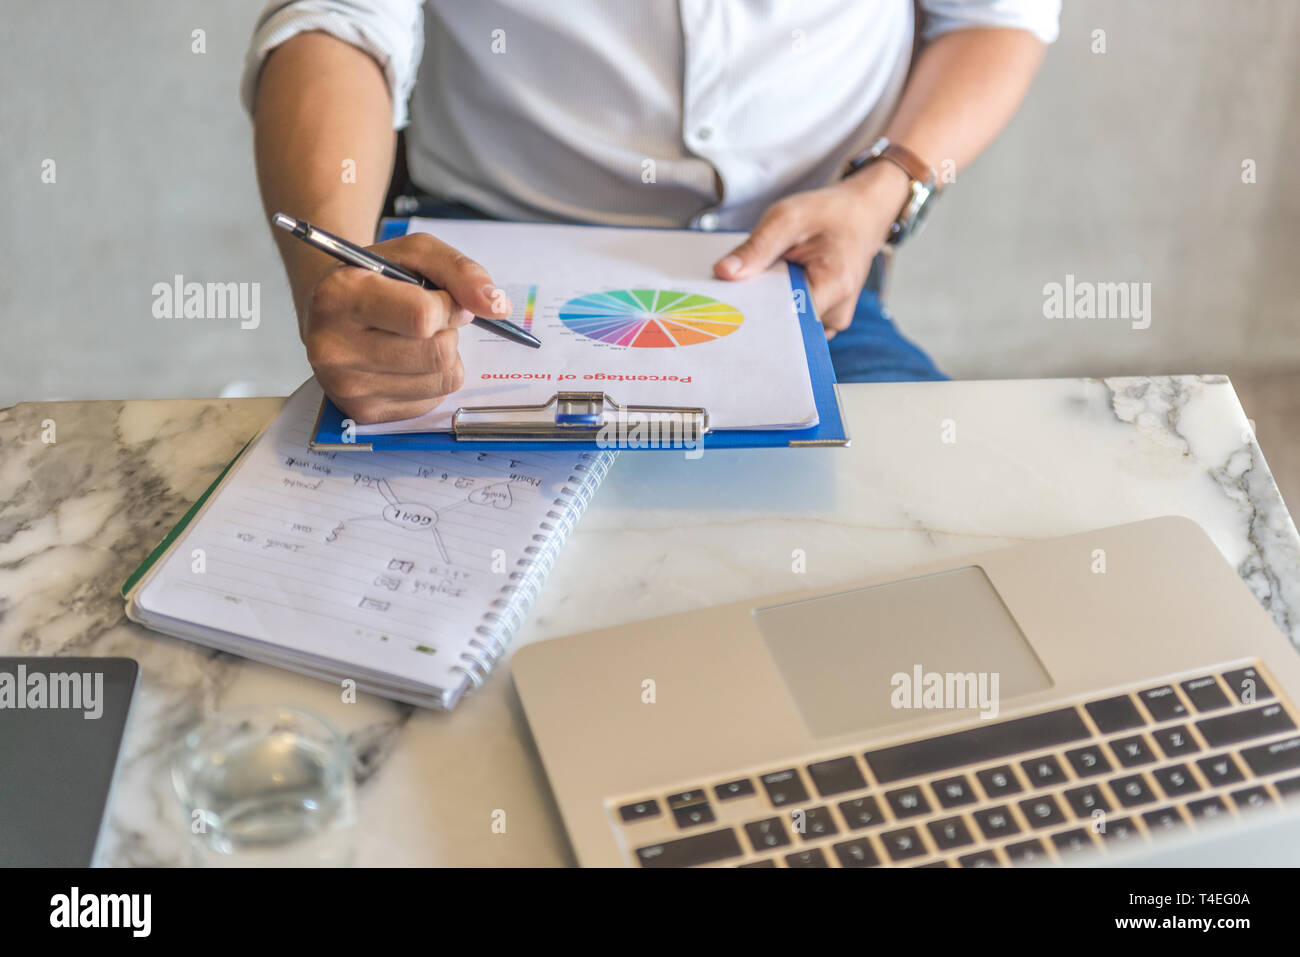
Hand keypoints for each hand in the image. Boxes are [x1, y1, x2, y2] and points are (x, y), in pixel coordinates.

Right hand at [302, 233, 511, 423]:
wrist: (327, 313)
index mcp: (340, 296)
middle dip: (448, 331)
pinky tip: (405, 362)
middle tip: (426, 319)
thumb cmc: (374, 279)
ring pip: (443, 379)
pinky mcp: (364, 413)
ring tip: (413, 339)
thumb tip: (496, 306)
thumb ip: (459, 270)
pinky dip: (433, 379)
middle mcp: (335, 346)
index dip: (448, 306)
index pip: (423, 316)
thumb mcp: (413, 254)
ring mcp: (348, 386)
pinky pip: (433, 400)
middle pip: (438, 352)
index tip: (443, 299)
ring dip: (445, 356)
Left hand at [713, 163, 910, 338]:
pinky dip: (778, 307)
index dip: (753, 309)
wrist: (861, 216)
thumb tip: (723, 272)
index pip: (783, 317)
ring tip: (760, 282)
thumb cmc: (830, 214)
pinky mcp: (824, 320)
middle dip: (756, 309)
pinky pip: (793, 323)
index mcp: (834, 285)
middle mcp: (836, 312)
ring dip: (767, 307)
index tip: (727, 302)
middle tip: (733, 290)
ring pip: (786, 327)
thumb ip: (756, 247)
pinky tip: (772, 288)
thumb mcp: (787, 217)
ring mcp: (832, 320)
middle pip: (783, 326)